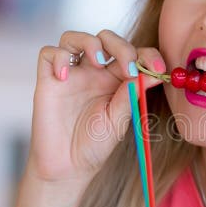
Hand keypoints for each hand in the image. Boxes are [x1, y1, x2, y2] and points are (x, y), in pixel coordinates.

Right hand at [28, 29, 164, 187]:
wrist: (68, 168)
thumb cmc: (94, 146)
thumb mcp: (119, 120)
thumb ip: (132, 94)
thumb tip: (154, 73)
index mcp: (115, 80)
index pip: (132, 54)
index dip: (146, 54)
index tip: (158, 67)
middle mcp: (92, 73)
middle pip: (106, 39)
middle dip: (121, 46)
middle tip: (128, 68)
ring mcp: (70, 74)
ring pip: (74, 38)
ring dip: (90, 42)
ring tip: (98, 63)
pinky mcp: (47, 80)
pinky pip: (49, 53)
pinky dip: (58, 57)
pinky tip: (65, 77)